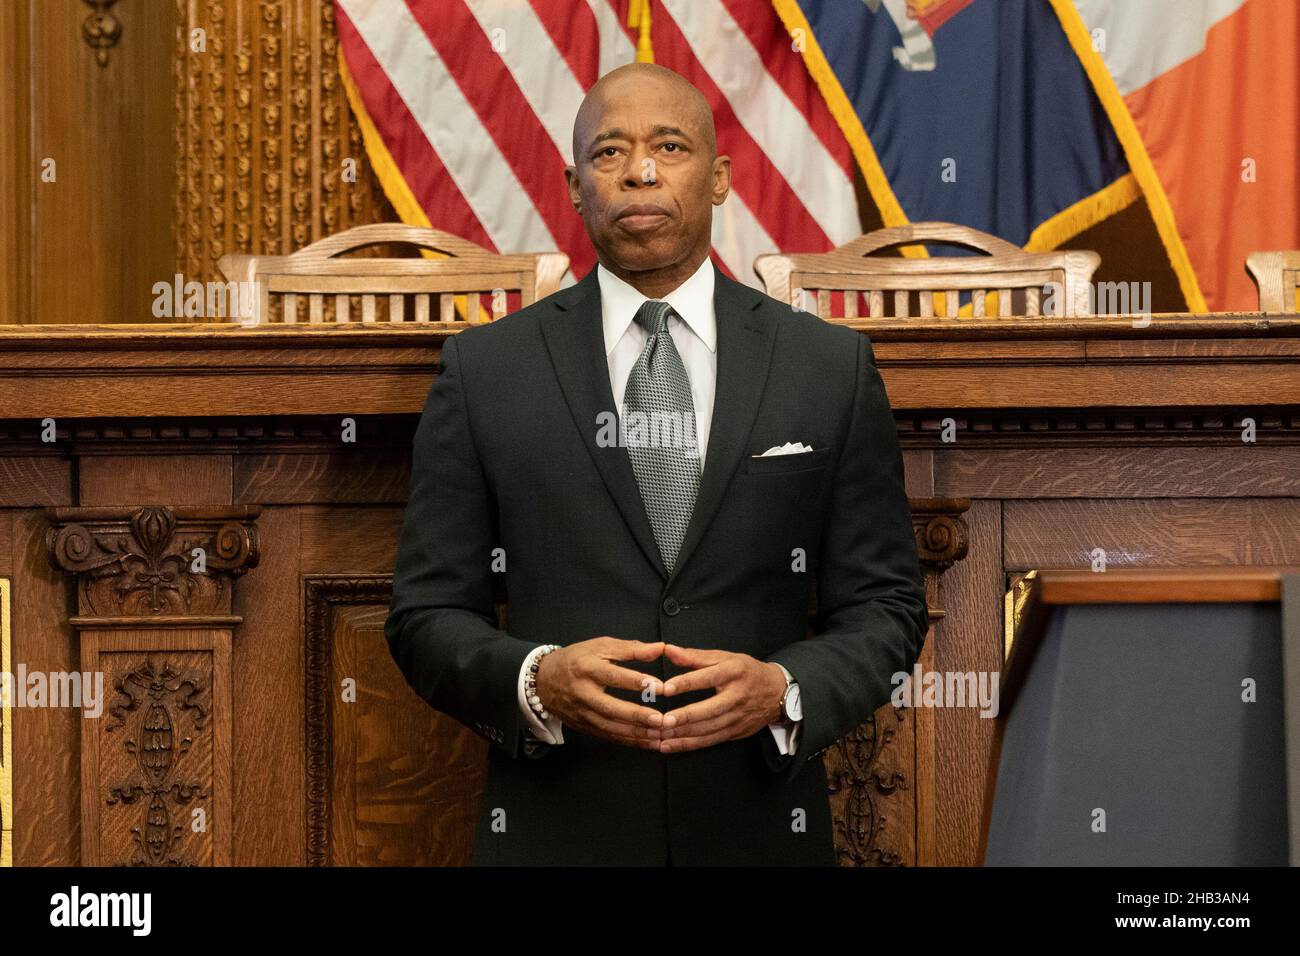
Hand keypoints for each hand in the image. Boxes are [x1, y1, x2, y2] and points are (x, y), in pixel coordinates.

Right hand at [534, 637, 665, 749]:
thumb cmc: (576, 660)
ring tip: (658, 733)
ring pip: (609, 727)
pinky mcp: (583, 726)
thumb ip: (631, 648)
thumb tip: (659, 648)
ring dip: (635, 733)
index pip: (613, 676)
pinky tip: (647, 741)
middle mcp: (582, 693)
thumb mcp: (600, 646)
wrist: (543, 680)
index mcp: (586, 668)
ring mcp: (581, 712)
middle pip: (610, 707)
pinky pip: (608, 736)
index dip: (636, 681)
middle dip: (636, 715)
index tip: (659, 686)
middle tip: (659, 719)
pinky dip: (629, 741)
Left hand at [657, 644, 786, 752]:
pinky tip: (672, 745)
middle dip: (686, 717)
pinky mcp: (735, 732)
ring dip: (684, 735)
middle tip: (664, 720)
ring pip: (709, 729)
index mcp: (733, 673)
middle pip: (710, 709)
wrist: (777, 693)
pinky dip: (690, 744)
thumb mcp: (725, 657)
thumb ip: (694, 656)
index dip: (686, 683)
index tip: (666, 688)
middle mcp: (736, 696)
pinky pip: (710, 740)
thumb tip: (669, 650)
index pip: (707, 678)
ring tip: (662, 735)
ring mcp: (737, 717)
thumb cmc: (747, 672)